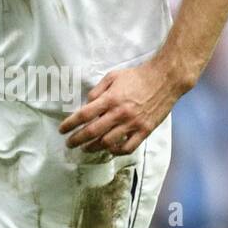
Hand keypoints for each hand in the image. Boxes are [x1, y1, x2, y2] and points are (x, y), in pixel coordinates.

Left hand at [58, 58, 178, 155]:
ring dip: (94, 147)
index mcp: (110, 99)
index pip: (84, 115)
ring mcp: (133, 124)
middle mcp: (119, 114)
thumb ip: (97, 91)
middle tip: (70, 143)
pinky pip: (128, 148)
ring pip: (107, 142)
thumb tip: (87, 105)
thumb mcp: (113, 77)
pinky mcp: (144, 131)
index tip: (62, 130)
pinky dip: (116, 151)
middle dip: (77, 140)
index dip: (70, 124)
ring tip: (87, 148)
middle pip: (92, 132)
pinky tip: (110, 149)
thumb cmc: (138, 76)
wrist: (165, 79)